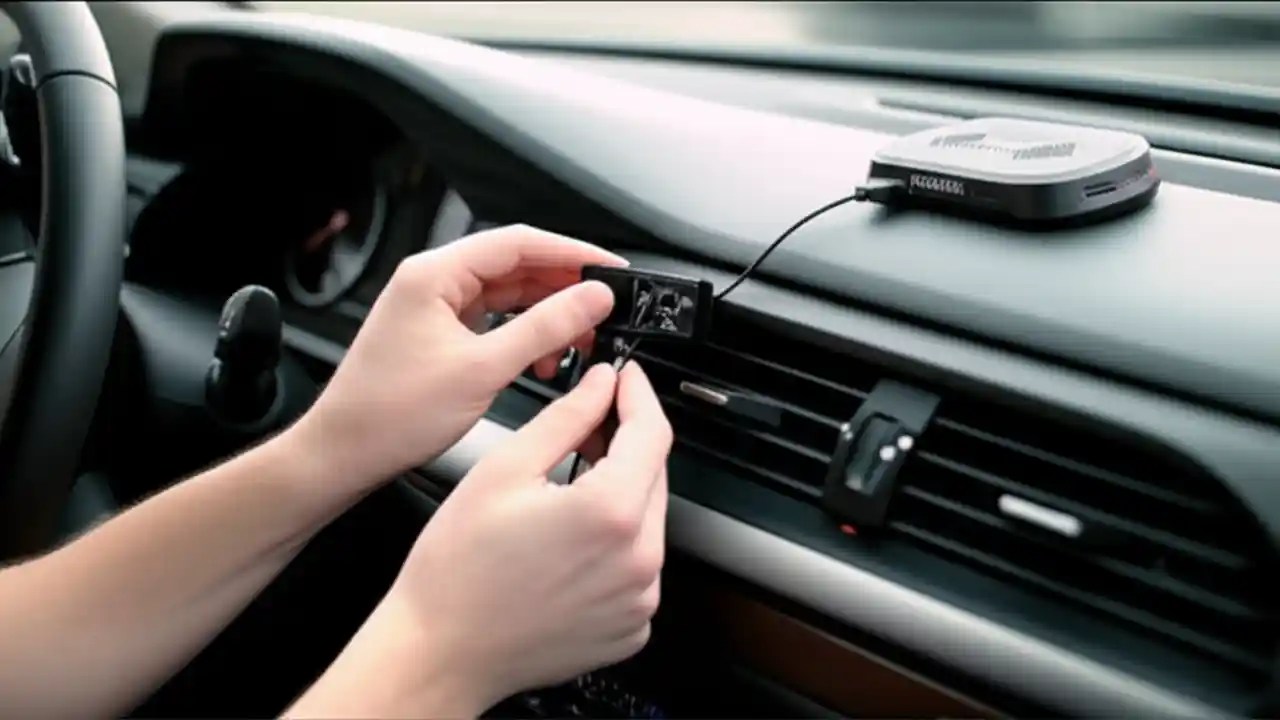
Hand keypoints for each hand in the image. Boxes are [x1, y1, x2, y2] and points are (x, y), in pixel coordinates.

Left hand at [290, 224, 625, 494]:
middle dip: (564, 290)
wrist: (345, 453)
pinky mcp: (440, 334)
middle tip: (603, 312)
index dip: (573, 253)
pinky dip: (525, 338)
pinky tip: (544, 361)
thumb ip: (544, 328)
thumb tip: (591, 299)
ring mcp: (435, 308)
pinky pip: (495, 322)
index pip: (520, 242)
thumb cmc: (391, 414)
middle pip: (517, 267)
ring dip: (547, 318)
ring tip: (579, 343)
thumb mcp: (483, 369)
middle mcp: (432, 282)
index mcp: (434, 274)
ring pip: (509, 297)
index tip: (610, 270)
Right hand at [318, 361, 672, 717]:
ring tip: (570, 487)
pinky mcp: (630, 628)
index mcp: (610, 513)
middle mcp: (638, 560)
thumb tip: (603, 385)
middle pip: (653, 476)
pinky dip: (617, 545)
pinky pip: (638, 568)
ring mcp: (638, 600)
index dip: (639, 394)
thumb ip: (567, 417)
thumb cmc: (458, 570)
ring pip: (648, 521)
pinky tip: (572, 541)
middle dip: (626, 443)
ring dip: (622, 494)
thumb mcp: (504, 468)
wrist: (440, 651)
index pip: (651, 432)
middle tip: (587, 426)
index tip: (626, 377)